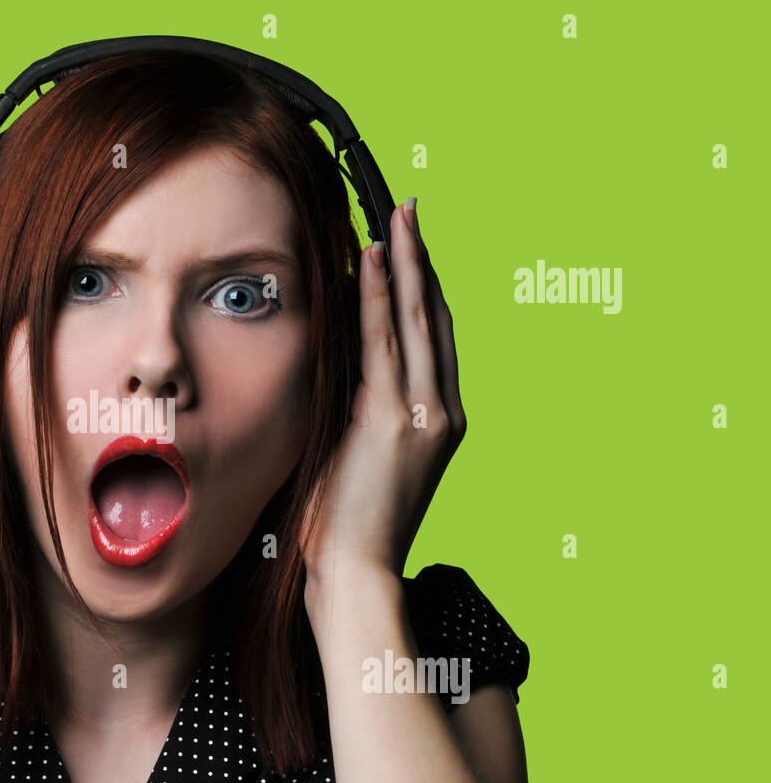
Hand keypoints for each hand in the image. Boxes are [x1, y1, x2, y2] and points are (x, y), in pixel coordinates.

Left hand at [302, 198, 465, 584]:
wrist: (356, 574)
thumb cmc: (346, 525)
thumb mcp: (358, 455)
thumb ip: (360, 407)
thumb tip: (339, 357)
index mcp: (440, 420)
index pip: (433, 337)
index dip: (423, 285)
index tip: (409, 243)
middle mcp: (444, 411)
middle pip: (435, 316)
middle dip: (422, 258)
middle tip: (410, 208)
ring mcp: (426, 415)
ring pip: (416, 319)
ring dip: (405, 261)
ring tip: (396, 213)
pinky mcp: (395, 420)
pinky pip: (384, 342)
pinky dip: (377, 294)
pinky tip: (371, 256)